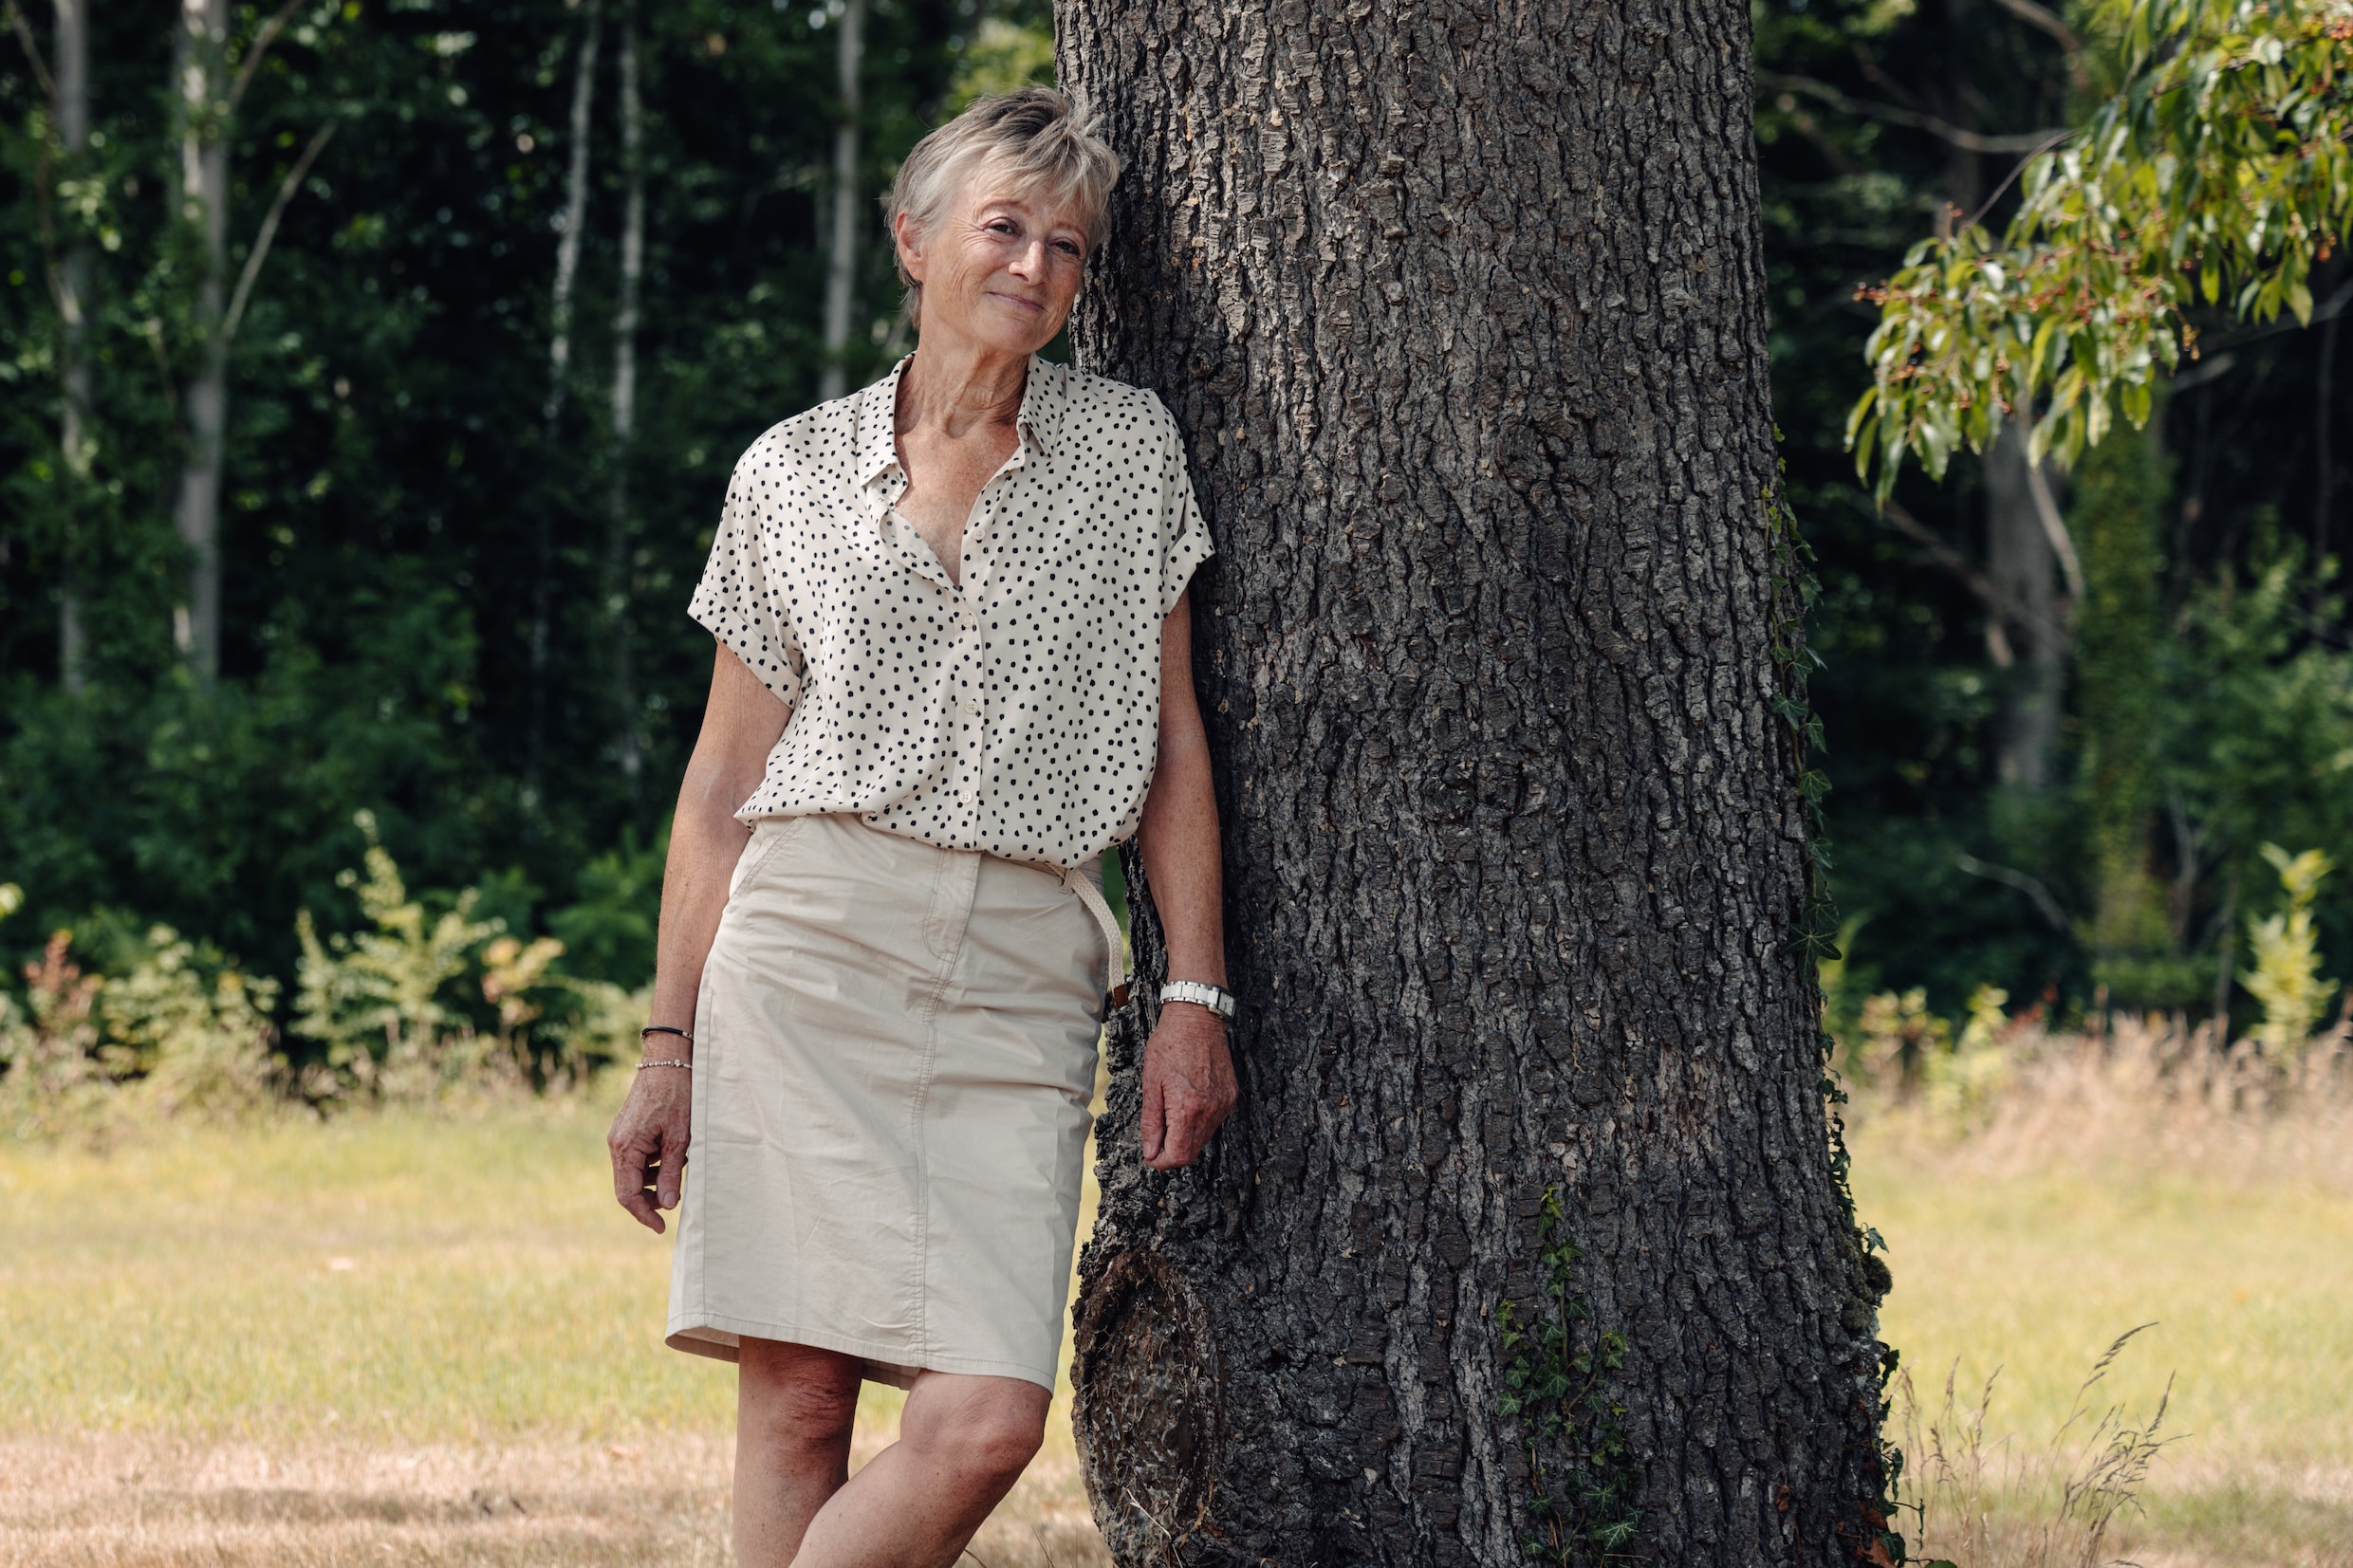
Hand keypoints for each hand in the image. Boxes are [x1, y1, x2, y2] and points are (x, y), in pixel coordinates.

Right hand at [609, 1061, 693, 1231]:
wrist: (669, 1060)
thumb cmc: (677, 1095)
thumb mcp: (680, 1138)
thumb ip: (671, 1173)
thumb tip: (667, 1205)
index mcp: (625, 1147)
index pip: (627, 1194)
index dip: (643, 1214)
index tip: (661, 1227)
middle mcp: (617, 1143)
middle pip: (627, 1186)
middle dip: (649, 1199)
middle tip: (674, 1204)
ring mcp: (621, 1136)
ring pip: (633, 1173)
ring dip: (654, 1180)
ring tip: (679, 1169)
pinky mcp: (629, 1130)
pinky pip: (637, 1157)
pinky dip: (653, 1164)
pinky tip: (673, 1154)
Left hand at [1139, 1003, 1236, 1169]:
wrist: (1197, 1018)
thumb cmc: (1169, 1045)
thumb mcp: (1151, 1084)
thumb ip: (1151, 1122)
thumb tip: (1150, 1152)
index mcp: (1187, 1108)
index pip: (1178, 1156)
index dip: (1161, 1162)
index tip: (1150, 1156)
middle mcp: (1210, 1110)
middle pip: (1192, 1152)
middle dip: (1172, 1152)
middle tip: (1155, 1141)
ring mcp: (1224, 1104)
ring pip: (1203, 1139)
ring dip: (1185, 1138)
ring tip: (1169, 1117)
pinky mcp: (1231, 1096)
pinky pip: (1214, 1122)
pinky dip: (1198, 1123)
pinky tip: (1186, 1105)